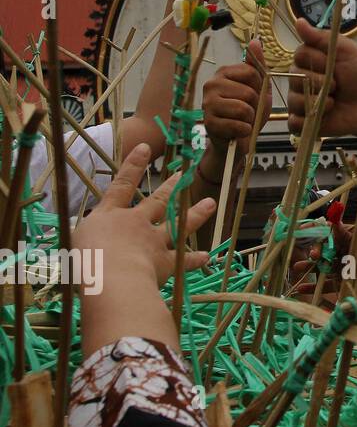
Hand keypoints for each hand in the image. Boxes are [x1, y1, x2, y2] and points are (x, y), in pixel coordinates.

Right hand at [73, 143, 215, 287]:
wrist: (111, 278)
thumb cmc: (83, 262)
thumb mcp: (75, 246)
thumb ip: (86, 240)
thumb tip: (88, 244)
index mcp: (109, 216)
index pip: (121, 185)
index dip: (133, 165)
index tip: (145, 147)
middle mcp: (135, 223)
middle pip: (157, 201)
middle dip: (171, 186)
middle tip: (184, 174)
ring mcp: (153, 240)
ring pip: (178, 223)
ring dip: (196, 213)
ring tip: (210, 203)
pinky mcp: (164, 261)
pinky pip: (183, 259)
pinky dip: (194, 259)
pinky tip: (206, 257)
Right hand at [201, 38, 270, 156]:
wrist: (237, 140)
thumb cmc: (249, 112)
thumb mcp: (259, 87)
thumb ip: (257, 65)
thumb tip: (256, 40)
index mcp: (224, 72)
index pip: (253, 72)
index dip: (261, 88)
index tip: (256, 95)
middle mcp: (211, 84)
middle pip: (249, 92)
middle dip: (255, 106)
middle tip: (249, 112)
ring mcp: (207, 103)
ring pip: (244, 109)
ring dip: (250, 119)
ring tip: (243, 121)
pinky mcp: (208, 122)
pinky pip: (238, 125)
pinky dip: (244, 131)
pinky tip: (238, 131)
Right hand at [288, 18, 356, 135]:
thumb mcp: (345, 50)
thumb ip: (321, 37)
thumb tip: (298, 21)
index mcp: (306, 61)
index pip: (299, 55)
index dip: (318, 61)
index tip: (334, 64)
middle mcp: (298, 80)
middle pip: (296, 78)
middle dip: (321, 82)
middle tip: (338, 85)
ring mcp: (299, 101)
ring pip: (294, 101)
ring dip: (318, 102)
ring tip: (334, 102)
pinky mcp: (303, 122)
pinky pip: (293, 123)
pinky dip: (307, 121)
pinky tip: (324, 115)